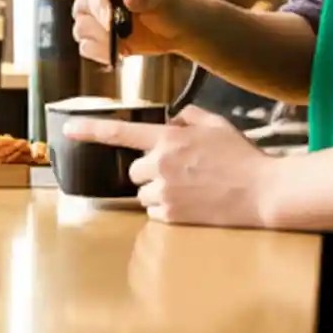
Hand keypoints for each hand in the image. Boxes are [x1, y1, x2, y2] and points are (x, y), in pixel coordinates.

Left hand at [62, 105, 275, 227]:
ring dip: (159, 190)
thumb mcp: (217, 125)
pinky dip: (167, 209)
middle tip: (180, 171)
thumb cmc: (242, 158)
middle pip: (135, 170)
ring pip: (144, 192)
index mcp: (169, 139)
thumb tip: (172, 121)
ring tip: (191, 188)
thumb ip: (188, 117)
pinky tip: (192, 202)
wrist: (263, 192)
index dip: (91, 130)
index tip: (70, 128)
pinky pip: (155, 212)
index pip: (120, 133)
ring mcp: (165, 192)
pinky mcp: (172, 215)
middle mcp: (161, 165)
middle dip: (151, 170)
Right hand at [71, 0, 191, 63]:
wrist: (175, 29)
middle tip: (116, 37)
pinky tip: (120, 53)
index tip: (109, 21)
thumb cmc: (171, 6)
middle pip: (82, 5)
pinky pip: (86, 46)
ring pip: (81, 28)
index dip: (98, 1)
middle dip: (98, 25)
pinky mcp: (95, 34)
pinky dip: (101, 53)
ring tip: (123, 45)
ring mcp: (94, 12)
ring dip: (101, 40)